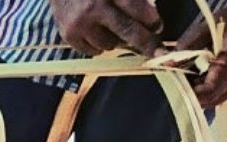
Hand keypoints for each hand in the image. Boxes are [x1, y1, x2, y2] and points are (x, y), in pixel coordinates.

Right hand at [49, 0, 166, 56]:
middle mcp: (93, 7)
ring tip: (111, 27)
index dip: (151, 20)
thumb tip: (151, 23)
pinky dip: (99, 45)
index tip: (157, 27)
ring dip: (117, 40)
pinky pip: (93, 51)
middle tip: (158, 50)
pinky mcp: (68, 35)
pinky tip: (97, 32)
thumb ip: (132, 0)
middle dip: (145, 42)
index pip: (136, 8)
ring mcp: (79, 23)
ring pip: (110, 44)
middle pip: (126, 30)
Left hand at [177, 0, 226, 107]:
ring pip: (209, 100)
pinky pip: (216, 94)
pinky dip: (203, 88)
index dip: (184, 91)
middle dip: (186, 92)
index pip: (204, 93)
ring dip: (194, 91)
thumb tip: (166, 61)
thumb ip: (187, 46)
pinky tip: (196, 75)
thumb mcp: (210, 27)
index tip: (169, 82)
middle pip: (204, 101)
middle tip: (172, 78)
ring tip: (183, 75)